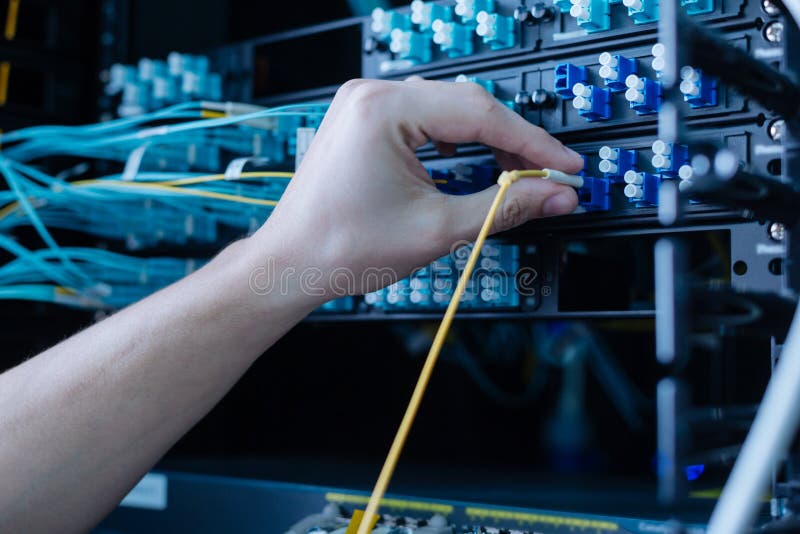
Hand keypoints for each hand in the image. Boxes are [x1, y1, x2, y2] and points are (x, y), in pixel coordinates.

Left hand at [249, 78, 583, 297]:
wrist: (292, 263)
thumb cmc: (342, 247)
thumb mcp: (437, 228)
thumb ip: (503, 206)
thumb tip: (555, 195)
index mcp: (383, 109)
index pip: (480, 112)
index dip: (532, 143)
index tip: (565, 166)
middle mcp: (371, 95)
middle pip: (466, 105)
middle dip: (512, 142)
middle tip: (549, 175)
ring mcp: (364, 105)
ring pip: (448, 110)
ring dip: (486, 139)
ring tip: (519, 172)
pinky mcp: (364, 121)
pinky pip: (425, 119)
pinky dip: (456, 140)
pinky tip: (476, 161)